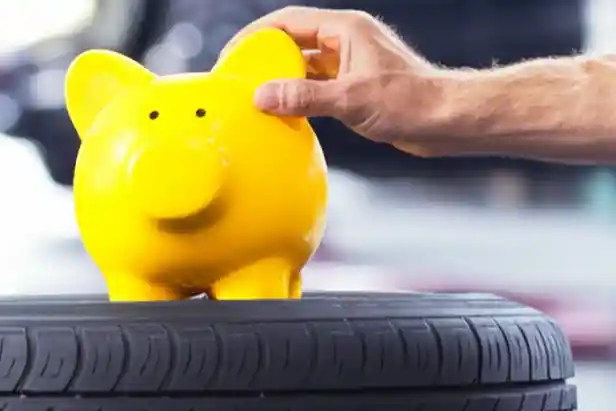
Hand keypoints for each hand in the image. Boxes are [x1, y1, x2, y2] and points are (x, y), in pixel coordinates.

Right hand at [225, 6, 445, 155]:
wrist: (447, 121)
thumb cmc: (411, 102)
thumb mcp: (351, 100)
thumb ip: (304, 97)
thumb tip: (262, 96)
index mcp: (345, 29)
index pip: (287, 21)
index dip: (254, 35)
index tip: (231, 55)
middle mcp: (345, 41)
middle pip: (291, 41)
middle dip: (262, 58)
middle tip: (236, 79)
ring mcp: (349, 63)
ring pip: (302, 65)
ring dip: (279, 79)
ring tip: (253, 97)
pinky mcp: (353, 85)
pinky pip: (314, 85)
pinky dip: (296, 96)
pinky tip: (283, 113)